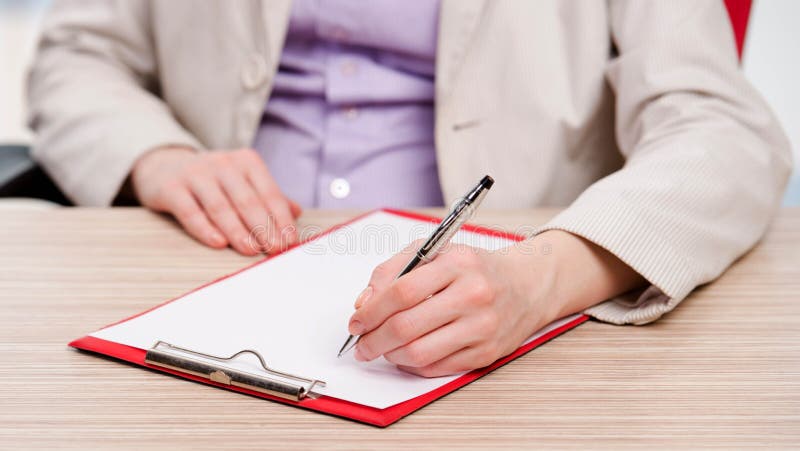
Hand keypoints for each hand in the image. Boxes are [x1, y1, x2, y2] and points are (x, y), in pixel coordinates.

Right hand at [131, 147, 301, 254]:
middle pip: (247, 200)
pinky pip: (190, 212)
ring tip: (251, 250)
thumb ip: (267, 197)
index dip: (281, 218)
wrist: (165, 167)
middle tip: (275, 249)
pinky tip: (218, 243)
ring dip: (238, 231)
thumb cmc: (214, 181)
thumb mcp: (242, 182)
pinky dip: (205, 228)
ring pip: (220, 207)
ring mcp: (196, 174)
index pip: (269, 193)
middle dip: (264, 227)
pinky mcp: (171, 188)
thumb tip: (297, 212)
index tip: (290, 241)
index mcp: (246, 161)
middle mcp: (223, 164)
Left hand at [347, 239, 555, 376]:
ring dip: (391, 355)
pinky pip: (437, 367)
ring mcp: (483, 327)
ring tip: (383, 349)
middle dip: (374, 339)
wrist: (526, 286)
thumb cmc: (474, 269)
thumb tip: (363, 303)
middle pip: (407, 326)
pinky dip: (413, 365)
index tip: (356, 321)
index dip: (371, 311)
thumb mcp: (435, 252)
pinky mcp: (487, 352)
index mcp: (458, 263)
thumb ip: (394, 270)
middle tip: (361, 344)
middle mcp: (474, 295)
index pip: (401, 291)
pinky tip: (406, 355)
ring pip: (420, 352)